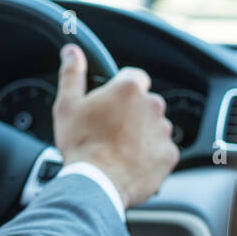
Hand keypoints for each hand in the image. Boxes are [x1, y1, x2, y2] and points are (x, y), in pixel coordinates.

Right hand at [52, 44, 178, 208]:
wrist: (98, 183)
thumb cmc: (81, 144)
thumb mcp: (67, 105)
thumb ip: (72, 74)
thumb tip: (72, 51)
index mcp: (129, 89)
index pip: (133, 77)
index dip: (119, 89)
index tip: (109, 103)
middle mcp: (152, 105)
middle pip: (144, 102)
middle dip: (130, 113)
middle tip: (108, 129)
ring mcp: (163, 131)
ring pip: (153, 126)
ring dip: (140, 133)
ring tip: (117, 149)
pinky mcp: (169, 154)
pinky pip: (160, 149)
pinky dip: (148, 154)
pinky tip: (128, 162)